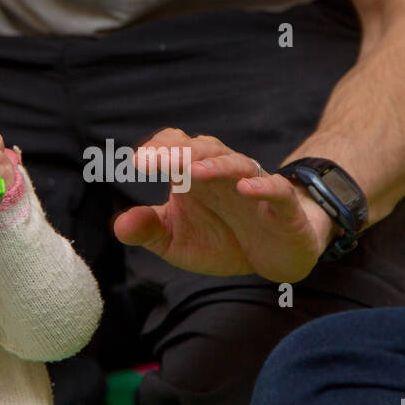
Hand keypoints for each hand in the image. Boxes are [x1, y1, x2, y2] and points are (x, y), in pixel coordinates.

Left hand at [111, 129, 331, 282]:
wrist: (274, 257)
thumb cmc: (221, 240)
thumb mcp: (177, 241)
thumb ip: (150, 230)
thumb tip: (120, 226)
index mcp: (194, 176)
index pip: (175, 147)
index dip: (158, 150)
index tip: (138, 163)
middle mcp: (223, 174)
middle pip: (204, 149)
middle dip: (181, 151)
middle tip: (160, 159)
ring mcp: (255, 187)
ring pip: (237, 164)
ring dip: (216, 165)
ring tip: (194, 171)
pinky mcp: (284, 207)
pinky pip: (276, 190)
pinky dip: (262, 187)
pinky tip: (245, 189)